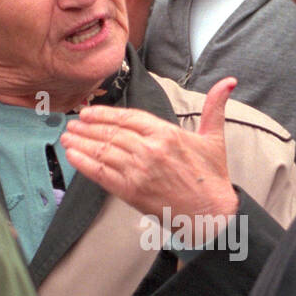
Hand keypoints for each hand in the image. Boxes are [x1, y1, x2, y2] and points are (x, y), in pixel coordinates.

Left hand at [61, 77, 238, 219]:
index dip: (105, 113)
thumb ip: (215, 108)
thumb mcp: (214, 138)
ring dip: (81, 143)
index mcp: (166, 133)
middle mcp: (150, 149)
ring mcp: (139, 171)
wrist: (211, 213)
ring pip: (102, 151)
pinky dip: (83, 164)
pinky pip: (101, 173)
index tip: (89, 113)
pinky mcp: (131, 191)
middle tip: (71, 123)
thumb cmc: (212, 177)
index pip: (128, 117)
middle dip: (87, 127)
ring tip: (67, 137)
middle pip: (111, 133)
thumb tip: (228, 81)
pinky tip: (72, 156)